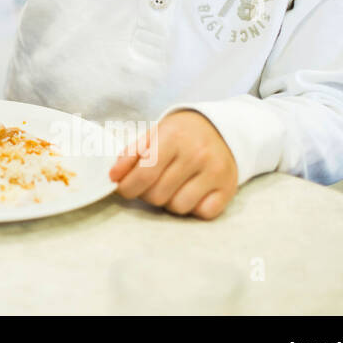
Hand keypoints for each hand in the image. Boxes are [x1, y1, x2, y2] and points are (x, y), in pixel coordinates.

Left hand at [109, 110, 238, 218]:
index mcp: (173, 136)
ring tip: (171, 185)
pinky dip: (193, 207)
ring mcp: (215, 172)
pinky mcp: (228, 188)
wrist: (220, 128)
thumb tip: (113, 176)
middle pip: (157, 195)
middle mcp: (196, 154)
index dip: (127, 187)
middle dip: (146, 193)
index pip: (143, 174)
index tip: (123, 187)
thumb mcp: (153, 133)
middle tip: (150, 183)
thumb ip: (131, 154)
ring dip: (169, 201)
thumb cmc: (180, 134)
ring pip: (178, 207)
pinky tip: (191, 191)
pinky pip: (202, 213)